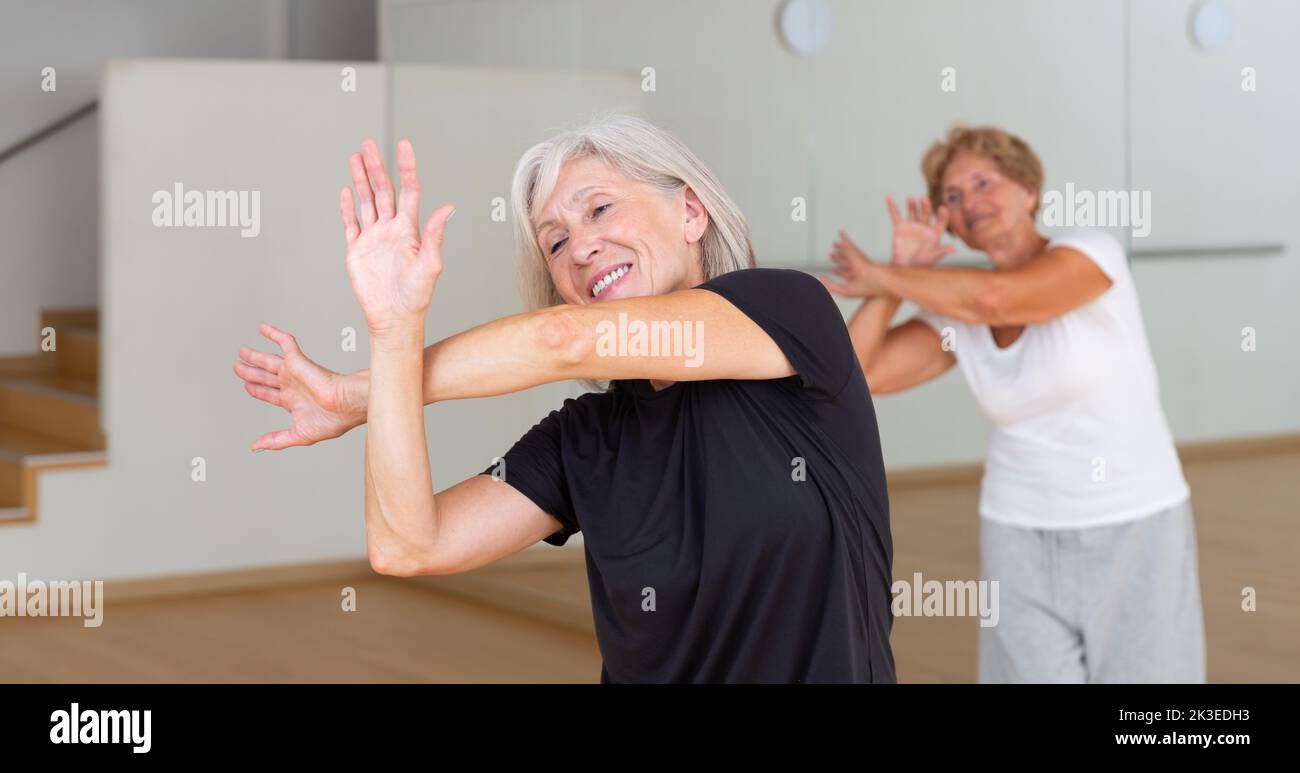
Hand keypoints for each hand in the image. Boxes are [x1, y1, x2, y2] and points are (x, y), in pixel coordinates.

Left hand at [235, 323, 366, 450]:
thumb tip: (256, 447)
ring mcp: (294, 372)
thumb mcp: (299, 435)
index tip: (247, 386)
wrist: (347, 404)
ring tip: (242, 351)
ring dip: (255, 356)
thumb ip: (276, 440)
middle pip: (265, 377)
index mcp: (294, 401)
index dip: (257, 390)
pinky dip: (273, 334)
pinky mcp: (297, 361)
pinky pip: (284, 343)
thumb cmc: (333, 420)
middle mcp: (293, 385)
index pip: (270, 394)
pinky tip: (262, 328)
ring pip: (268, 361)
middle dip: (251, 372)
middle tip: (238, 366)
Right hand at [340, 138, 455, 338]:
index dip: (406, 168)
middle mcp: (391, 229)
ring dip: (361, 180)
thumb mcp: (430, 265)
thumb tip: (448, 208)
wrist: (394, 318)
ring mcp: (373, 238)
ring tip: (355, 157)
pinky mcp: (356, 250)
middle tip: (368, 144)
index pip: (408, 191)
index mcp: (410, 229)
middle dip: (376, 167)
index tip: (404, 146)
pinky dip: (347, 207)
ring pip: (366, 201)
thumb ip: (435, 235)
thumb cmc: (416, 296)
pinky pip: (351, 223)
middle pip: (383, 190)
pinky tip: (346, 191)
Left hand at [822, 230, 884, 297]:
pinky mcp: (856, 252)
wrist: (874, 280)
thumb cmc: (864, 287)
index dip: (839, 271)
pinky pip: (848, 243)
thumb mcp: (844, 291)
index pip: (845, 273)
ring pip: (846, 252)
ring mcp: (856, 259)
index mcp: (855, 277)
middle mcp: (856, 267)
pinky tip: (841, 233)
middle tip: (831, 255)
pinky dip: (844, 237)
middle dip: (838, 258)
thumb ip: (831, 286)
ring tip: (834, 244)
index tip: (834, 270)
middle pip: (845, 261)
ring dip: (839, 248)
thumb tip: (820, 280)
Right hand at [886, 194, 955, 266]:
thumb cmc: (920, 264)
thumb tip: (953, 249)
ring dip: (912, 205)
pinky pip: (896, 215)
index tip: (943, 209)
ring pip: (913, 212)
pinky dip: (892, 207)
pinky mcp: (900, 227)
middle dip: (925, 206)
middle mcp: (924, 227)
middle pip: (926, 213)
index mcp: (934, 233)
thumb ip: (942, 252)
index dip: (942, 216)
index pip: (940, 222)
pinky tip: (889, 198)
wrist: (904, 267)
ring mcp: (912, 226)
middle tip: (924, 199)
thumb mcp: (932, 258)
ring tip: (910, 199)